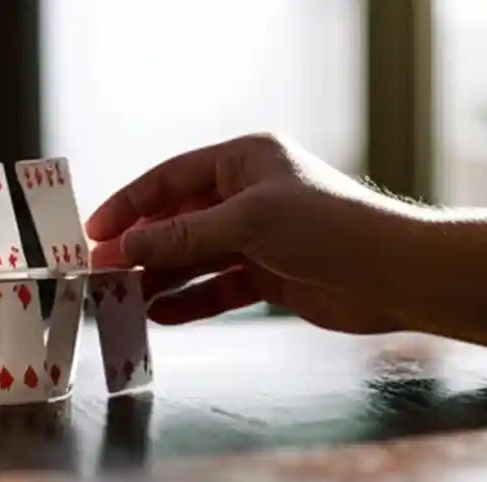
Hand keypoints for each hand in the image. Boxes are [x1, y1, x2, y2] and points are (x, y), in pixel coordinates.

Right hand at [87, 133, 425, 332]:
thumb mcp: (247, 222)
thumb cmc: (327, 227)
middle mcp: (247, 194)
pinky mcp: (267, 275)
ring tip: (123, 300)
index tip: (94, 231)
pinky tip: (160, 316)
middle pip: (178, 220)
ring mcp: (257, 237)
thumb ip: (183, 236)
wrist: (392, 275)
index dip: (130, 204)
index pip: (171, 178)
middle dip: (141, 247)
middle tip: (102, 272)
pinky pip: (216, 287)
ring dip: (161, 278)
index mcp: (244, 160)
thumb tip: (127, 247)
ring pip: (194, 257)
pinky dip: (190, 301)